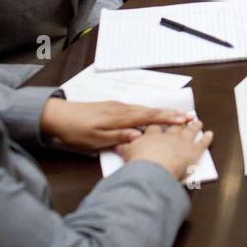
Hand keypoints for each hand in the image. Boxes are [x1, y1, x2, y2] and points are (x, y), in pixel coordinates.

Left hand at [40, 98, 193, 151]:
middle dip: (171, 114)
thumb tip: (139, 135)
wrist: (56, 116)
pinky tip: (153, 115)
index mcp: (120, 117)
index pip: (149, 117)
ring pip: (144, 109)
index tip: (185, 119)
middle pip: (151, 111)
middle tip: (189, 116)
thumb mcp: (95, 140)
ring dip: (162, 112)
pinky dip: (149, 112)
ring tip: (177, 115)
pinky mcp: (112, 108)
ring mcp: (117, 107)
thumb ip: (118, 137)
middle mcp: (122, 109)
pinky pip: (136, 109)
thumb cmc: (75, 130)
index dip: (168, 119)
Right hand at [118, 119, 213, 181]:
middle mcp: (168, 136)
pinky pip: (202, 143)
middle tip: (183, 116)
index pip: (154, 126)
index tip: (160, 119)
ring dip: (194, 126)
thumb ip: (123, 148)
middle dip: (178, 121)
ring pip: (190, 131)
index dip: (158, 122)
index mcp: (151, 136)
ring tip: (197, 121)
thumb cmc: (138, 164)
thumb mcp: (125, 154)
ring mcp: (182, 142)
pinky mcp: (193, 151)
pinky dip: (207, 138)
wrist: (151, 171)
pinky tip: (210, 134)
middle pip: (174, 126)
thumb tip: (117, 144)